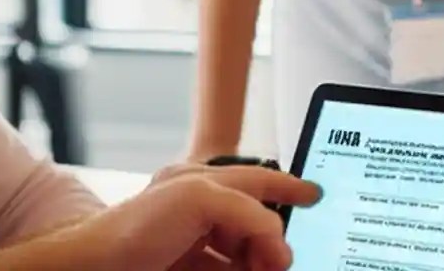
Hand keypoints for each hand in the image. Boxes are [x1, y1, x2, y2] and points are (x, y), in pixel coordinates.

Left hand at [78, 166, 320, 270]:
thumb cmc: (128, 228)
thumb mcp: (198, 199)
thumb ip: (244, 210)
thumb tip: (276, 237)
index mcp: (200, 184)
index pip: (257, 181)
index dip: (289, 187)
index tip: (316, 196)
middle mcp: (198, 213)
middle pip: (255, 224)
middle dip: (275, 240)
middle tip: (284, 260)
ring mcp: (190, 247)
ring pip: (242, 255)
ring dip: (258, 263)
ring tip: (266, 270)